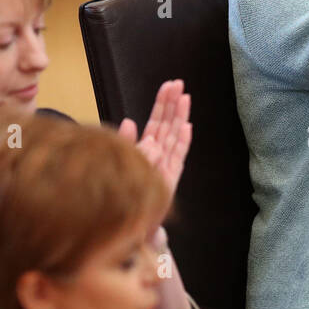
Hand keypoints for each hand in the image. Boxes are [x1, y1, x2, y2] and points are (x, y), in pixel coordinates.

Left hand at [118, 79, 191, 197]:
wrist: (127, 225)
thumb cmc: (122, 193)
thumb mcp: (120, 162)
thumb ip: (127, 142)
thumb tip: (130, 121)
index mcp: (146, 149)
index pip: (156, 122)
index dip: (162, 104)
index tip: (168, 85)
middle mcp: (159, 155)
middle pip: (168, 125)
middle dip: (173, 104)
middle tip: (179, 83)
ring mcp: (166, 166)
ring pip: (174, 136)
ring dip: (180, 117)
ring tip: (185, 98)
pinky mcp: (170, 178)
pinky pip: (177, 157)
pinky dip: (183, 142)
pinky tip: (187, 127)